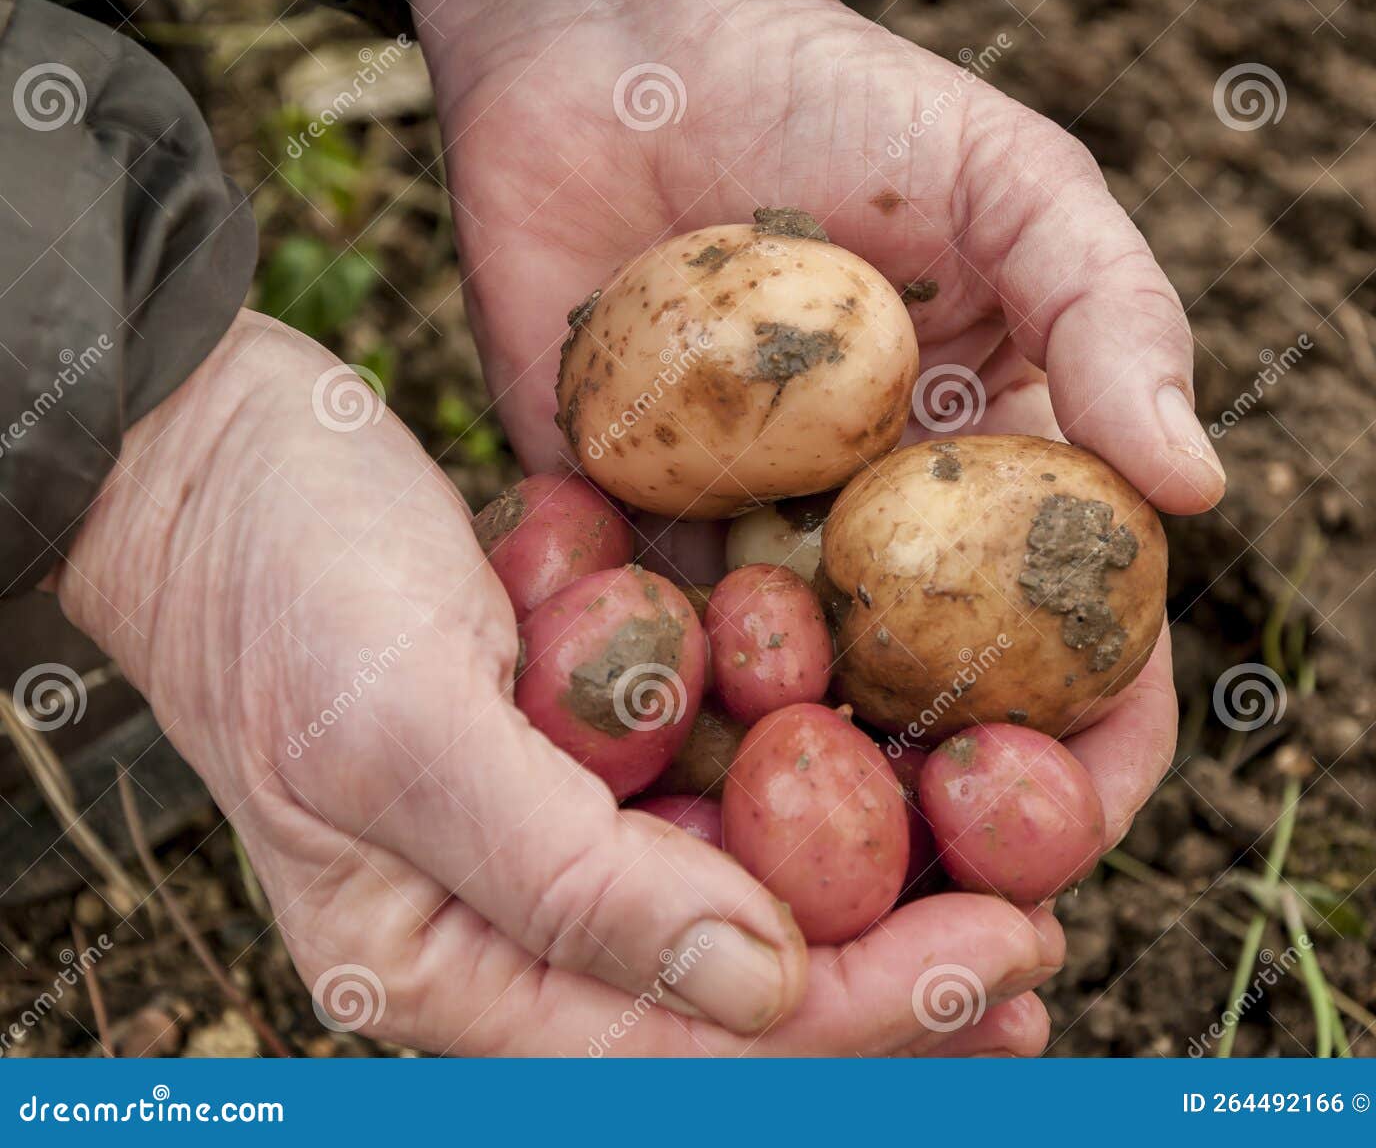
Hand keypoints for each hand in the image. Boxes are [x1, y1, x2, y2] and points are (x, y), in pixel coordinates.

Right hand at [58, 312, 1062, 1054]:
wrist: (211, 451)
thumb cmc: (270, 585)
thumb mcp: (396, 734)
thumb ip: (568, 882)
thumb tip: (760, 989)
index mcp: (452, 968)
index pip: (686, 1049)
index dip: (863, 1014)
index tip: (1010, 958)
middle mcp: (513, 923)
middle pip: (733, 998)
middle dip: (891, 978)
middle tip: (1038, 956)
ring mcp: (548, 832)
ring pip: (741, 906)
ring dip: (873, 896)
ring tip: (1013, 884)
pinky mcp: (574, 743)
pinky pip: (710, 800)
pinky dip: (811, 797)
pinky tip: (911, 773)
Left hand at [414, 0, 1192, 871]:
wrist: (608, 55)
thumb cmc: (829, 99)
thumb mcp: (1009, 183)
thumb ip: (1114, 315)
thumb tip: (1206, 487)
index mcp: (1004, 486)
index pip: (1083, 659)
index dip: (1093, 758)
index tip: (1063, 820)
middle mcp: (888, 548)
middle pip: (942, 736)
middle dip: (946, 834)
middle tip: (922, 910)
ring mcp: (757, 559)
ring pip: (798, 740)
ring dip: (800, 825)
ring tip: (783, 885)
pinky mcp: (626, 549)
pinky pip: (650, 672)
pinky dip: (661, 740)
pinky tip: (652, 808)